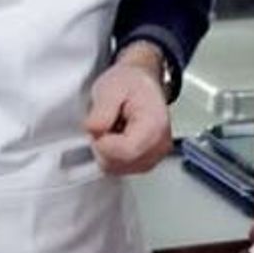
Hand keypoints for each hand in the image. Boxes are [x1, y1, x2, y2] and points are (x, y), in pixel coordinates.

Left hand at [85, 47, 171, 174]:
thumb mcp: (110, 87)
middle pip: (118, 163)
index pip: (124, 152)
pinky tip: (118, 137)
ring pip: (116, 168)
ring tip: (114, 127)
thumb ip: (102, 110)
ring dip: (106, 150)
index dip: (102, 142)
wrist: (143, 83)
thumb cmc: (130, 83)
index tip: (98, 124)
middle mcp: (159, 146)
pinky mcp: (147, 163)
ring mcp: (155, 157)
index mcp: (154, 125)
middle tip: (107, 122)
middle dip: (102, 145)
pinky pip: (119, 168)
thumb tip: (94, 130)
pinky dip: (112, 155)